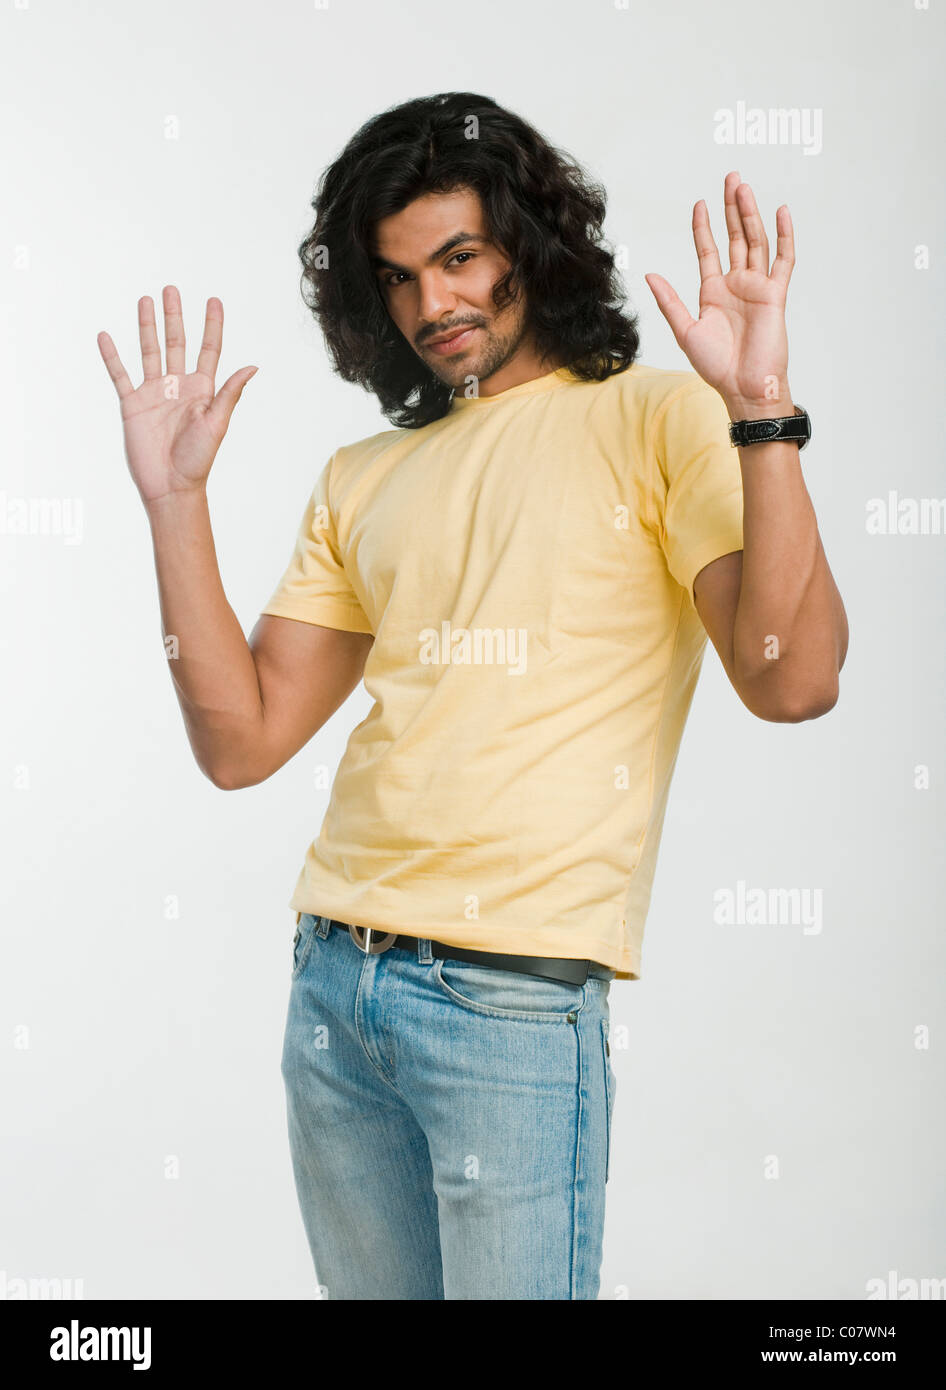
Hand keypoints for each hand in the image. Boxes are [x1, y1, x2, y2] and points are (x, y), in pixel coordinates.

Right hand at [97, 286, 257, 505]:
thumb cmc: (197, 460)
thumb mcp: (217, 423)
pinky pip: (120, 375)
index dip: (212, 325)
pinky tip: (107, 336)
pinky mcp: (133, 404)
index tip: (213, 301)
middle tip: (170, 289)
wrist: (170, 485)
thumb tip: (252, 366)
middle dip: (175, 316)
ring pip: (149, 351)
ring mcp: (154, 393)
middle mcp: (178, 386)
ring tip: (145, 301)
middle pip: (176, 342)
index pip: (209, 349)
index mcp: (202, 390)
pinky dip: (112, 356)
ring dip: (147, 326)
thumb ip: (229, 393)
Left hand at [644, 171, 794, 417]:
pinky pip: (783, 260)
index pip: (708, 250)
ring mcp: (757, 287)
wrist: (744, 387)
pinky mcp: (775, 295)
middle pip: (735, 237)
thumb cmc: (715, 366)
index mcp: (713, 292)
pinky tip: (780, 212)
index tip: (699, 203)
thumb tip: (649, 274)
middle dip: (732, 208)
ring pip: (756, 241)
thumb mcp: (685, 331)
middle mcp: (736, 285)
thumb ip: (669, 301)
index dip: (703, 227)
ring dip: (751, 214)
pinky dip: (783, 235)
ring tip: (744, 187)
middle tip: (730, 178)